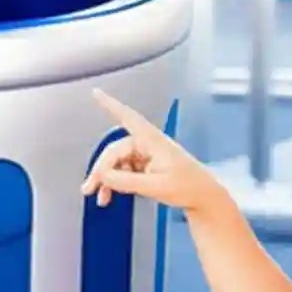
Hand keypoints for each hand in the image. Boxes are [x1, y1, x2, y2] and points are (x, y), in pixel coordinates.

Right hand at [81, 88, 222, 212]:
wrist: (204, 198)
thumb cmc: (187, 187)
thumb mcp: (155, 186)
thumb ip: (126, 181)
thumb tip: (103, 175)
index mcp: (152, 141)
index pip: (128, 118)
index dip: (111, 105)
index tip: (96, 93)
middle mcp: (147, 144)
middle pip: (115, 151)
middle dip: (101, 169)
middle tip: (88, 188)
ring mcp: (146, 155)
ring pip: (117, 163)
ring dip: (106, 179)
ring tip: (99, 198)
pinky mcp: (147, 166)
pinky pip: (124, 171)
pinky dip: (114, 183)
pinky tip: (108, 197)